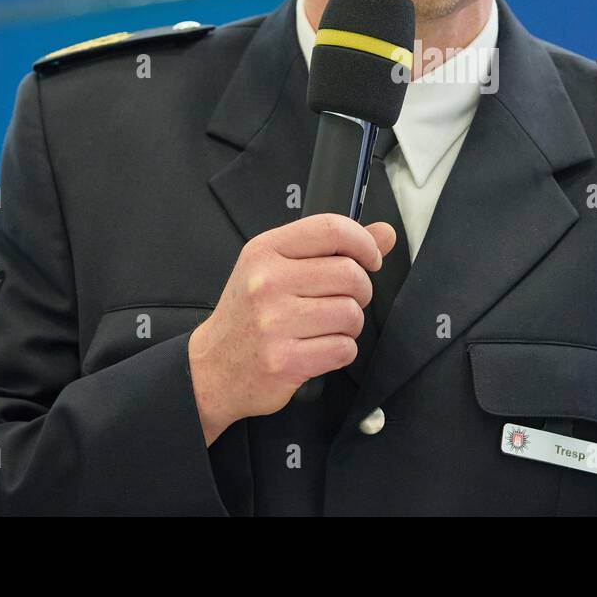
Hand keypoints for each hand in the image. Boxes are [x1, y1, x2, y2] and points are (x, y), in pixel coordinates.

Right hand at [188, 213, 396, 445]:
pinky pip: (344, 348)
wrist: (211, 369)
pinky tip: (320, 348)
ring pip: (351, 313)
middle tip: (345, 299)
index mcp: (265, 251)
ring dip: (351, 324)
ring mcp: (274, 323)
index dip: (364, 242)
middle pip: (350, 274)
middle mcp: (267, 282)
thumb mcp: (277, 268)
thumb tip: (385, 232)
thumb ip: (332, 247)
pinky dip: (341, 350)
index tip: (371, 258)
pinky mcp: (285, 360)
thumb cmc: (248, 314)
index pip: (332, 228)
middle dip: (361, 290)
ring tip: (328, 327)